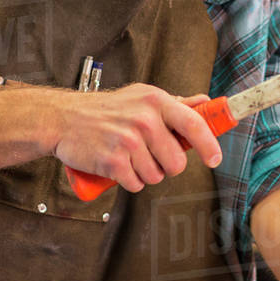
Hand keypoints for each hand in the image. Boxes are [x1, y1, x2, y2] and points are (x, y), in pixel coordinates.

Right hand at [49, 83, 221, 191]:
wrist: (64, 119)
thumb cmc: (106, 109)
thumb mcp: (142, 96)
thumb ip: (176, 102)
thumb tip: (204, 102)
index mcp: (156, 101)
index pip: (193, 123)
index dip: (209, 144)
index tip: (215, 159)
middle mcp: (144, 120)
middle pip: (177, 162)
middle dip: (167, 165)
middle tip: (150, 154)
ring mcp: (128, 141)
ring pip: (156, 176)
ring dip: (145, 173)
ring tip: (130, 157)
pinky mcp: (113, 161)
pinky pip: (136, 184)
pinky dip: (129, 181)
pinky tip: (119, 166)